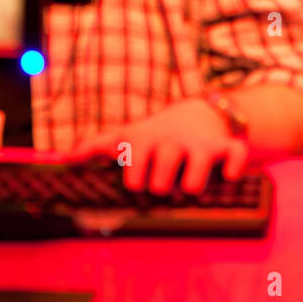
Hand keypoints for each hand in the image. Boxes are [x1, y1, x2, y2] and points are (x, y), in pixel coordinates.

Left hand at [71, 98, 248, 193]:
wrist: (197, 114)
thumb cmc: (155, 135)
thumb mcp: (128, 136)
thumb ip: (97, 146)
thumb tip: (66, 158)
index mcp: (147, 140)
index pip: (135, 159)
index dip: (134, 176)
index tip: (135, 182)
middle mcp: (172, 141)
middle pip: (164, 169)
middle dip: (162, 183)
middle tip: (162, 185)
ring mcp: (200, 145)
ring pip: (198, 168)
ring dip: (193, 183)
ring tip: (188, 187)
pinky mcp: (226, 147)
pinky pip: (236, 155)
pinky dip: (234, 167)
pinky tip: (228, 176)